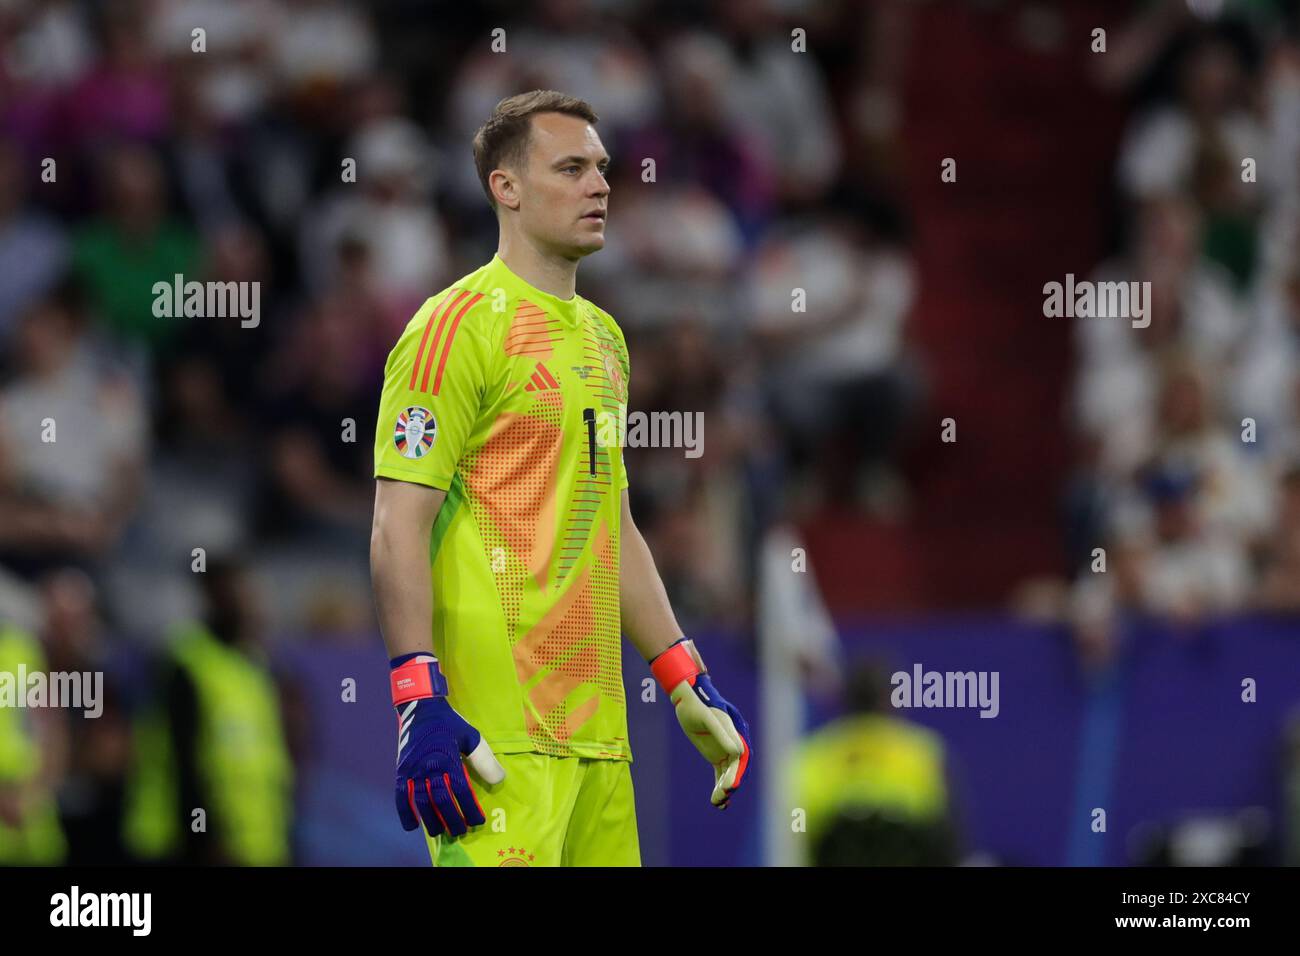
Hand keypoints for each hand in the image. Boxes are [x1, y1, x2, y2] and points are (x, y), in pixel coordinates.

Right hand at [391, 655, 504, 836]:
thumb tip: (499, 779)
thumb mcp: (471, 736)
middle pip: (441, 800)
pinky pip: (401, 796)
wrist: (421, 708)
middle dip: (452, 819)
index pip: (460, 790)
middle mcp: (429, 767)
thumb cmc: (449, 723)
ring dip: (431, 819)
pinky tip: (413, 826)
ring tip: (440, 831)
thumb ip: (485, 759)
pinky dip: (405, 812)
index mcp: (448, 758)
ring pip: (422, 802)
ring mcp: (413, 770)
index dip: (469, 808)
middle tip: (460, 831)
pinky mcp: (401, 770)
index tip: (477, 821)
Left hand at [652, 639, 750, 808]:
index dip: (737, 772)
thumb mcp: (708, 717)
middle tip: (722, 797)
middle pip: (736, 767)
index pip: (741, 756)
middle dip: (730, 783)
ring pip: (729, 773)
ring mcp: (725, 749)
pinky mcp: (716, 754)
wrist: (688, 698)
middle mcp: (733, 742)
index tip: (731, 786)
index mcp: (736, 732)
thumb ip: (723, 734)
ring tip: (717, 803)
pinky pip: (720, 773)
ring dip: (725, 788)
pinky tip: (717, 801)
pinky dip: (719, 785)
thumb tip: (738, 753)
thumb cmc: (698, 704)